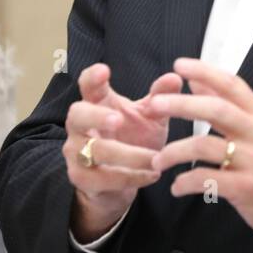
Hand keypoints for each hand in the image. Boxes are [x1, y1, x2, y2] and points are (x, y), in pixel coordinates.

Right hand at [64, 63, 183, 237]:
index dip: (92, 77)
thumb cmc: (132, 139)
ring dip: (128, 155)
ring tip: (155, 158)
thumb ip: (160, 98)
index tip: (104, 70)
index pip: (87, 85)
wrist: (119, 182)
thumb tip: (176, 78)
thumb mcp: (149, 118)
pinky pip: (103, 178)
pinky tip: (151, 175)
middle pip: (77, 115)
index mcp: (96, 103)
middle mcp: (80, 126)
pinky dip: (130, 177)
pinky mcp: (82, 179)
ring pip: (94, 151)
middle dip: (96, 116)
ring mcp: (77, 153)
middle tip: (117, 119)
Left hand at [148, 57, 252, 252]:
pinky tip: (176, 186)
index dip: (205, 70)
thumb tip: (197, 79)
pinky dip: (186, 182)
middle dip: (181, 104)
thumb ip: (229, 105)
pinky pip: (208, 179)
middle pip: (216, 109)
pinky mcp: (248, 187)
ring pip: (205, 145)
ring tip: (157, 161)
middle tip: (153, 105)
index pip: (232, 84)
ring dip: (174, 151)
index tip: (179, 64)